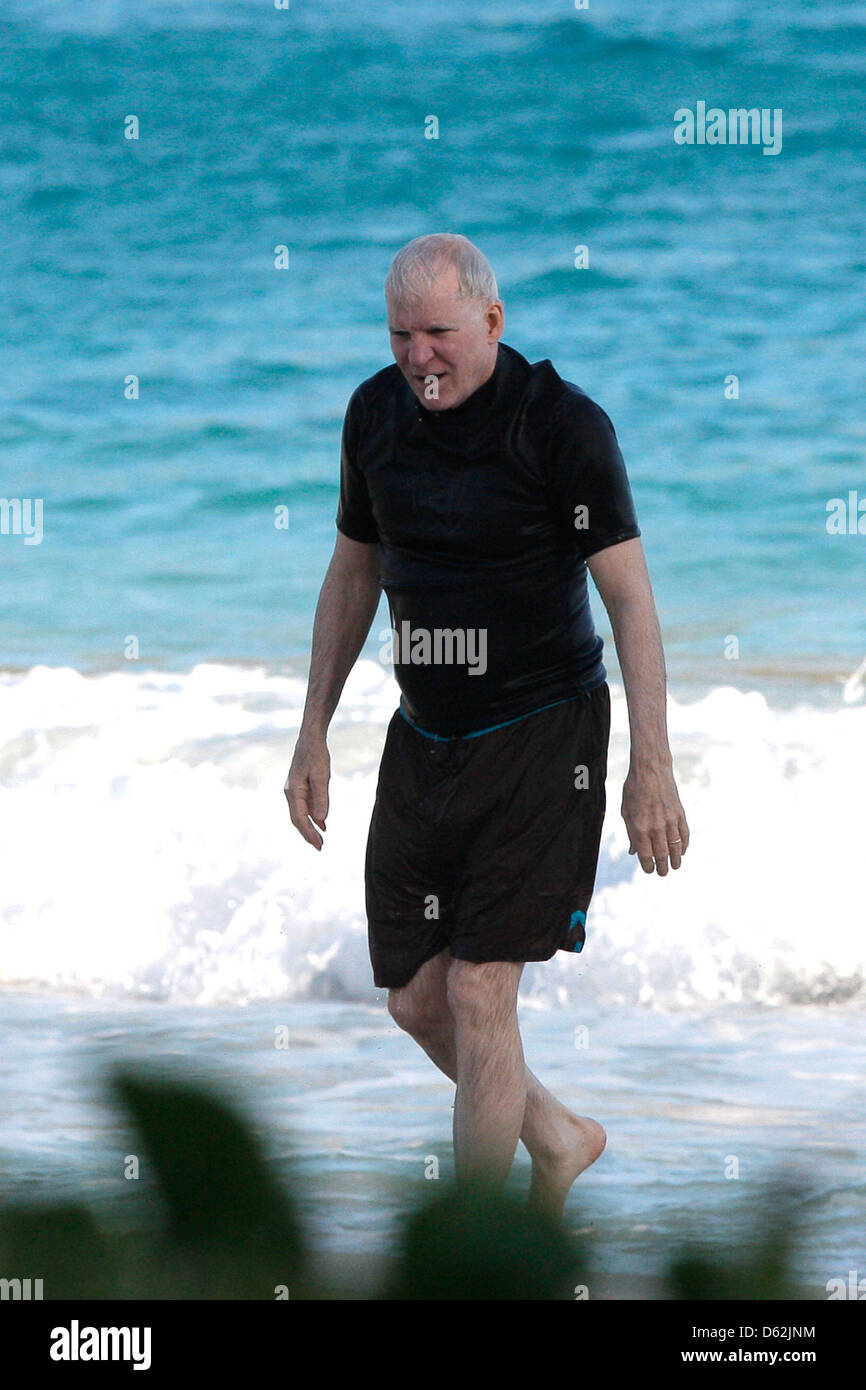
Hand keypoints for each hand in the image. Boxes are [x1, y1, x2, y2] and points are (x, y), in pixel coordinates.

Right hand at [285, 733, 329, 849]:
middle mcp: (291, 793)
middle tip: (320, 848)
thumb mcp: (322, 776)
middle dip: (308, 834)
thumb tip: (322, 819)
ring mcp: (295, 790)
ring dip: (311, 827)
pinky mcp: (301, 787)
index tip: (319, 844)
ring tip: (321, 841)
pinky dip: (313, 816)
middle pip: (298, 819)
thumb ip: (321, 798)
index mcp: (293, 792)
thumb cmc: (316, 755)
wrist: (310, 738)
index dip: (309, 833)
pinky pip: (306, 806)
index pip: (300, 818)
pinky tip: (322, 824)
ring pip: (302, 814)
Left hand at [621, 762, 688, 875]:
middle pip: (662, 855)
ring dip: (675, 860)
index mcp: (639, 827)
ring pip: (675, 848)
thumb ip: (630, 833)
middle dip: (662, 867)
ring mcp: (670, 821)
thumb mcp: (626, 811)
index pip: (645, 855)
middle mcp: (656, 826)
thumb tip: (633, 852)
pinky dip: (684, 845)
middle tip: (662, 873)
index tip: (649, 870)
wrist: (651, 769)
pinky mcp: (680, 814)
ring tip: (674, 867)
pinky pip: (684, 835)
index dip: (648, 866)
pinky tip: (682, 851)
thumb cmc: (633, 789)